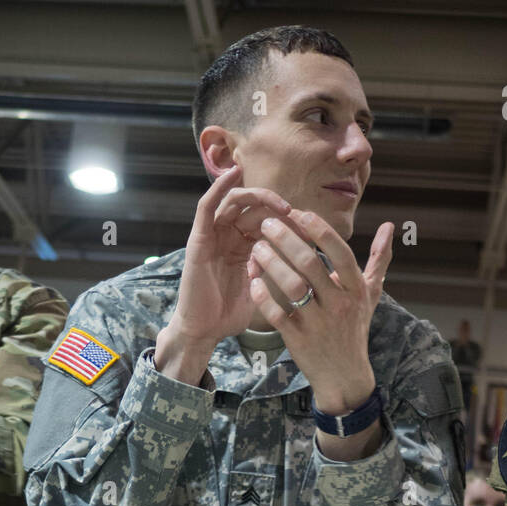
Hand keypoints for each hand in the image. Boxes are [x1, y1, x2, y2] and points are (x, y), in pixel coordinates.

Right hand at [170, 164, 294, 349]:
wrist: (204, 331)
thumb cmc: (229, 314)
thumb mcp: (259, 289)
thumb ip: (272, 271)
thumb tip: (301, 265)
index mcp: (242, 247)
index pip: (266, 221)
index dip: (287, 220)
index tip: (308, 228)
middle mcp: (227, 237)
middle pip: (252, 207)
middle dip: (276, 206)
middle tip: (295, 214)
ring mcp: (212, 236)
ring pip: (233, 201)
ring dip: (257, 196)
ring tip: (279, 204)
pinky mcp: (198, 239)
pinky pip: (206, 206)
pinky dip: (218, 187)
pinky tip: (233, 173)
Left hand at [246, 208, 393, 411]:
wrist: (344, 377)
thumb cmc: (354, 330)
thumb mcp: (370, 295)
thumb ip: (379, 260)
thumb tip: (391, 227)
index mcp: (355, 289)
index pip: (340, 253)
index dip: (320, 231)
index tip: (299, 213)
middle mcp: (338, 304)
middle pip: (310, 264)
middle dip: (286, 239)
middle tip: (267, 224)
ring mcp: (318, 323)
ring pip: (292, 287)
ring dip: (271, 264)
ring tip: (256, 248)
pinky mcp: (298, 340)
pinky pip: (277, 314)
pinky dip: (263, 296)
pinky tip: (253, 280)